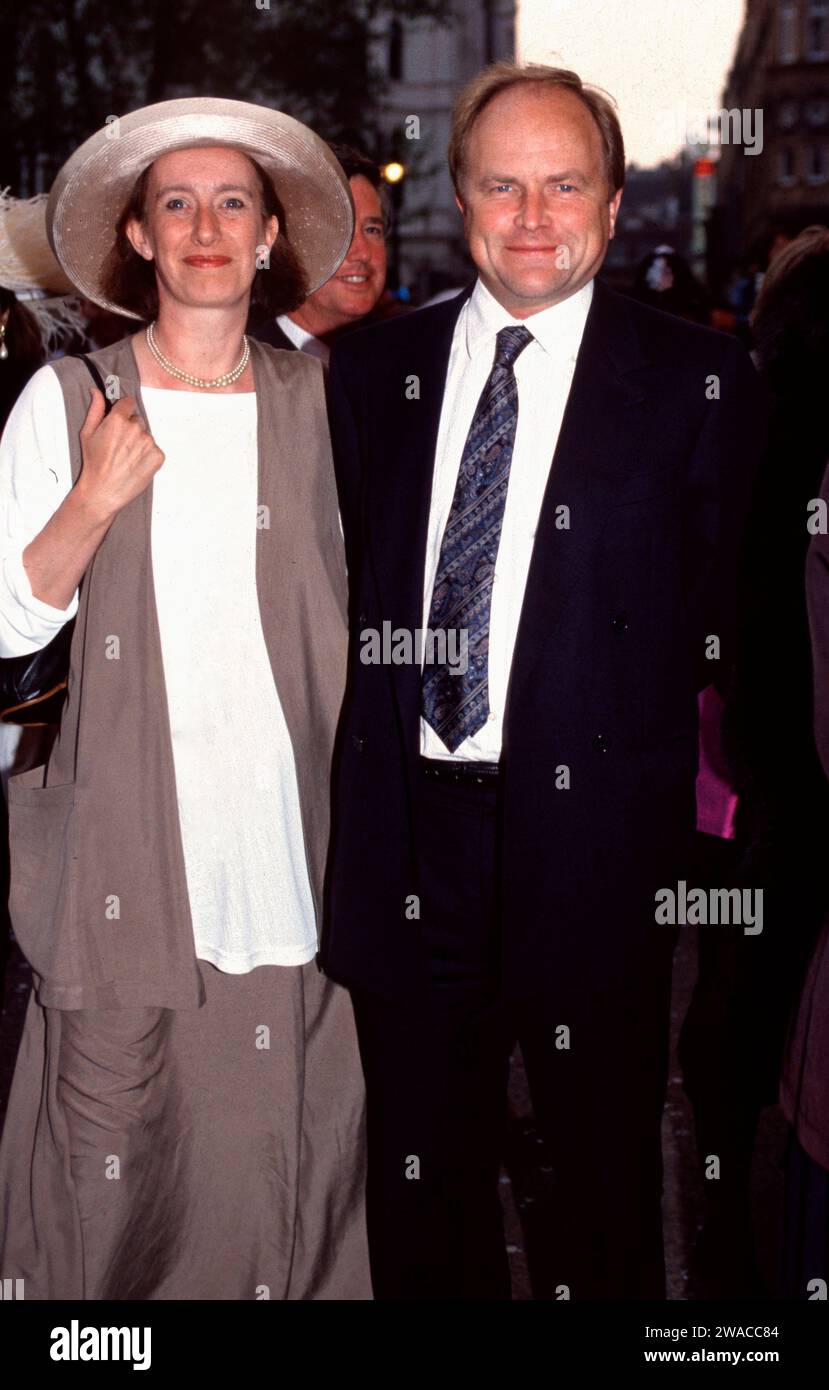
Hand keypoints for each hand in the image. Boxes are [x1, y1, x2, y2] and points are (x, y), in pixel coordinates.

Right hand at [75, 389, 164, 520]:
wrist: (104, 490)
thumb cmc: (94, 463)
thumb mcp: (87, 433)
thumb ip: (95, 409)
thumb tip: (97, 391)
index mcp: (118, 420)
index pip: (128, 402)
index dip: (123, 411)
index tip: (119, 421)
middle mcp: (136, 429)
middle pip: (137, 420)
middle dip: (130, 428)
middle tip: (118, 445)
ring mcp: (149, 443)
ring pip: (146, 435)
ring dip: (139, 442)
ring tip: (125, 457)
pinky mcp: (158, 456)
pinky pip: (154, 449)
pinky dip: (147, 455)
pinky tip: (134, 464)